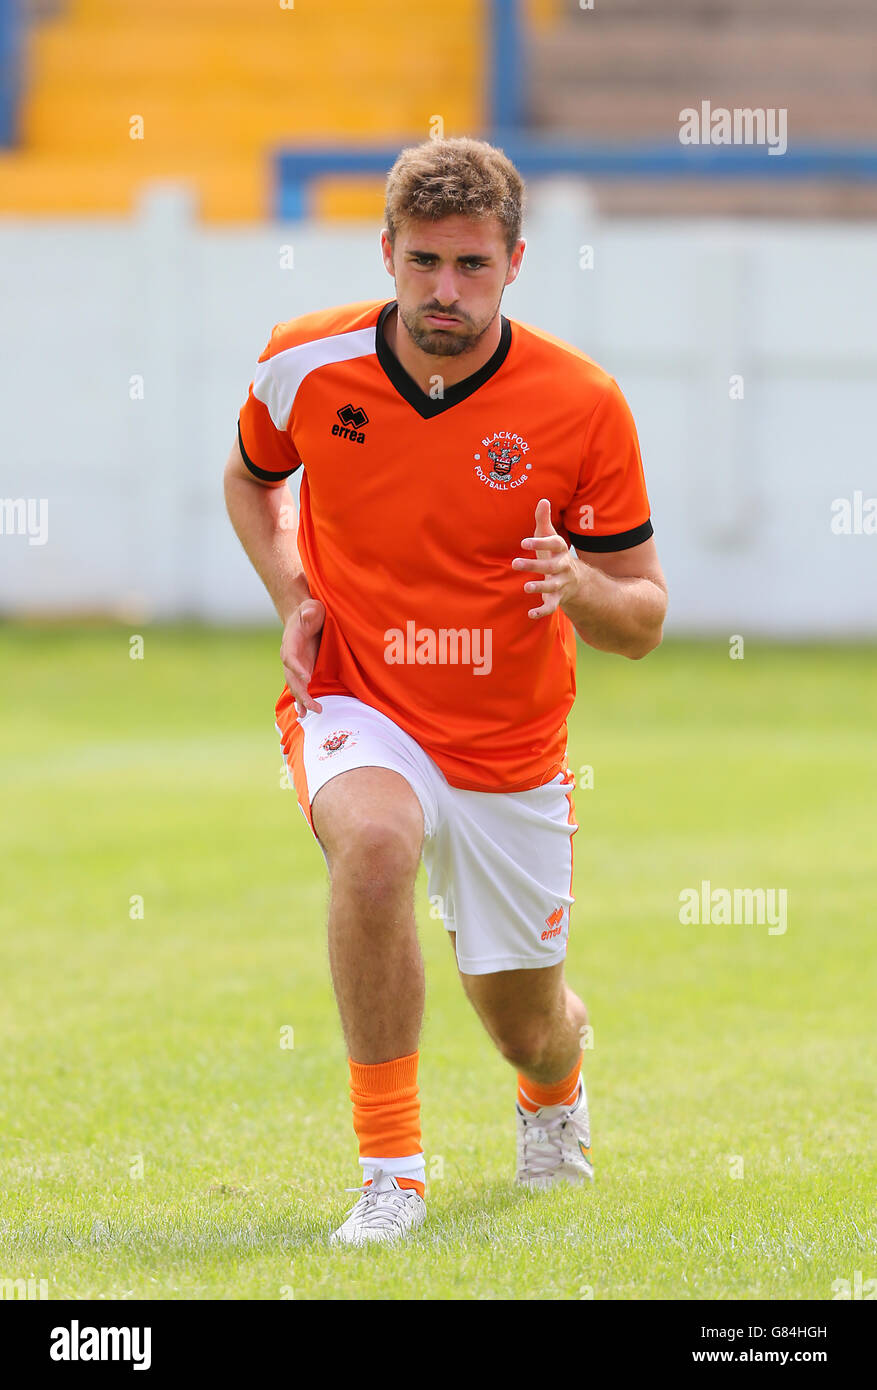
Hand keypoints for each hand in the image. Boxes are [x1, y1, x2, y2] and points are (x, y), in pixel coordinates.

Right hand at [280, 598, 325, 714]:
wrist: (306, 617)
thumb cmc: (310, 612)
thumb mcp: (311, 607)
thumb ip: (310, 611)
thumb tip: (309, 613)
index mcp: (290, 642)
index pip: (290, 657)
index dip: (297, 668)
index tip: (308, 678)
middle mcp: (289, 656)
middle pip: (291, 677)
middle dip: (300, 693)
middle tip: (313, 705)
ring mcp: (296, 665)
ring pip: (295, 686)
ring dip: (301, 701)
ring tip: (309, 714)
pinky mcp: (303, 670)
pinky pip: (300, 687)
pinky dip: (302, 700)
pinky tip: (305, 713)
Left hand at [512, 498, 579, 618]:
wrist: (574, 580)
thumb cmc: (553, 554)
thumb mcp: (550, 537)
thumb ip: (544, 520)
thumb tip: (543, 499)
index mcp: (560, 551)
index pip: (554, 544)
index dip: (540, 543)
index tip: (523, 542)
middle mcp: (563, 567)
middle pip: (551, 566)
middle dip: (534, 565)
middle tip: (515, 563)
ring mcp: (561, 584)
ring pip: (552, 586)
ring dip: (540, 586)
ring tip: (526, 587)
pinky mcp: (557, 599)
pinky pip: (552, 606)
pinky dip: (542, 611)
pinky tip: (530, 614)